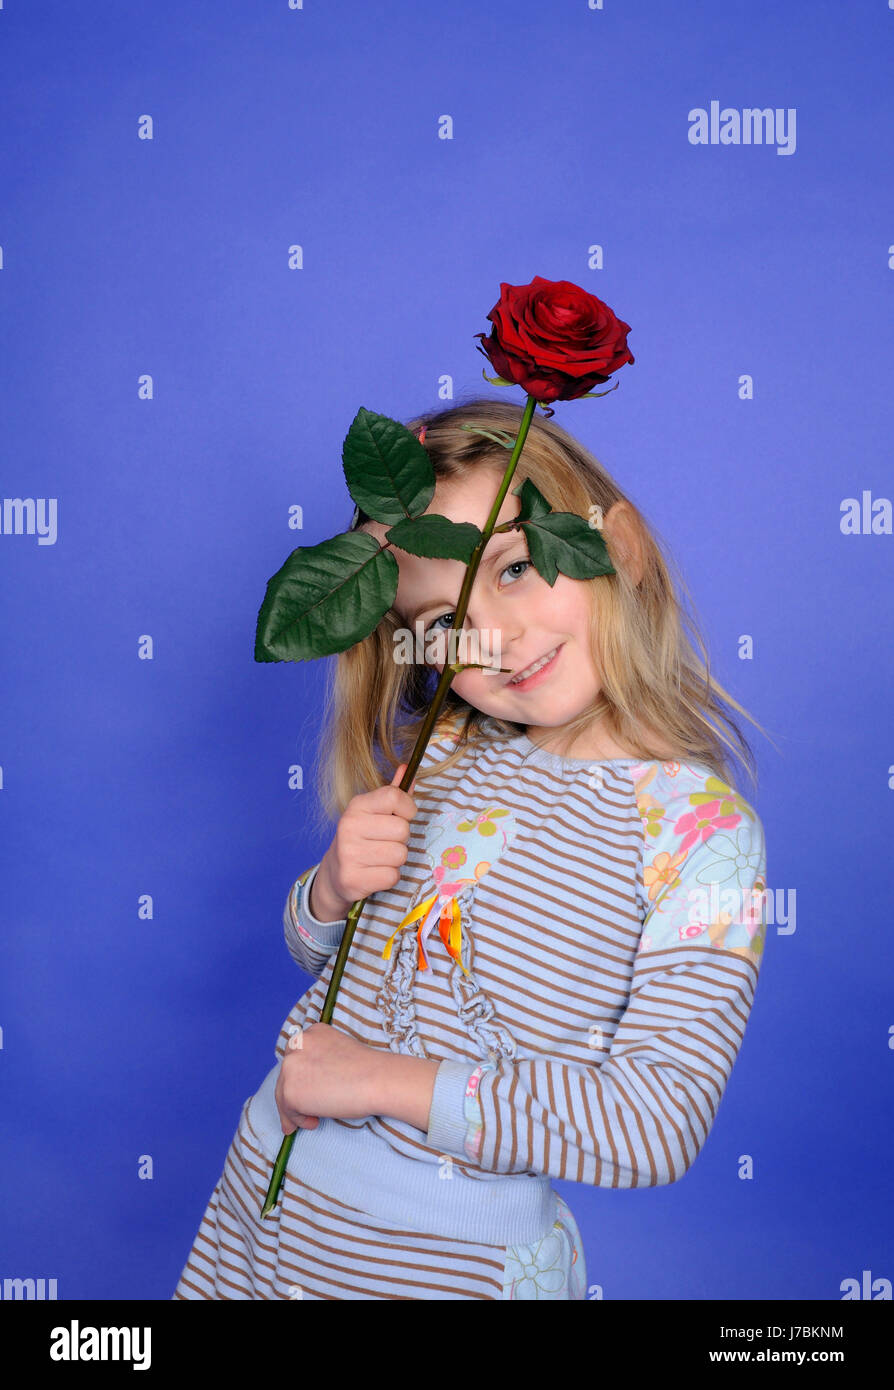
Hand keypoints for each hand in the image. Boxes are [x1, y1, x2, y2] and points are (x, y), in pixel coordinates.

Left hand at [274, 1022, 385, 1134]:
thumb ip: (321, 1061)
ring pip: (284, 1093)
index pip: (298, 1058)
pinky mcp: (290, 1090)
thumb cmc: (367, 1070)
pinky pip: (288, 1110)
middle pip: (287, 1075)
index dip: (300, 1077)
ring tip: (311, 1121)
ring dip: (295, 1110)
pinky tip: (314, 1122)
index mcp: (312, 1032)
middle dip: (293, 1094)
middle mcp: (297, 1045)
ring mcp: (290, 1067)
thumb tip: (309, 1085)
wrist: (376, 1079)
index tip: (305, 1091)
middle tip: (302, 1114)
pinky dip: (298, 1120)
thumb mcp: (339, 1053)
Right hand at [313, 763, 417, 917]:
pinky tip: (374, 872)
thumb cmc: (362, 838)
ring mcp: (349, 854)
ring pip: (400, 854)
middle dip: (401, 839)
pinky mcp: (352, 878)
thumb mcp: (373, 812)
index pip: (394, 796)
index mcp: (357, 806)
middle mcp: (350, 826)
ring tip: (380, 858)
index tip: (402, 816)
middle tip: (386, 842)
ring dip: (395, 860)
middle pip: (403, 829)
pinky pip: (392, 876)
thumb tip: (406, 767)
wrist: (335, 873)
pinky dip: (389, 877)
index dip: (407, 808)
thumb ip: (393, 793)